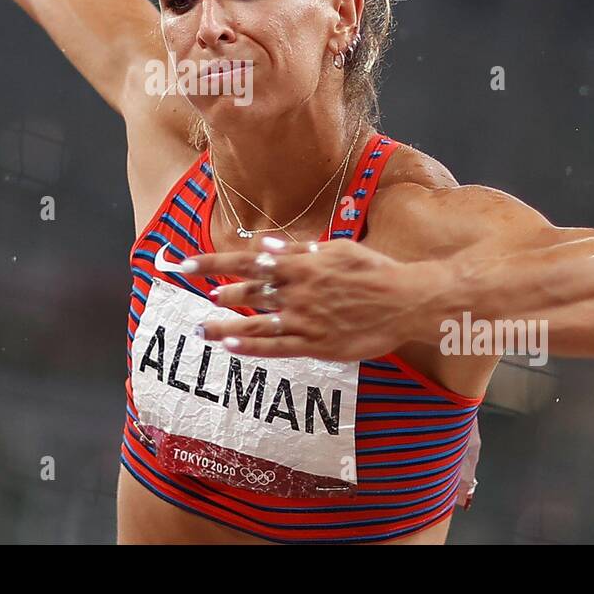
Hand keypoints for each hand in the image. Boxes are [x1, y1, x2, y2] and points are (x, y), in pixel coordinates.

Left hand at [180, 236, 448, 360]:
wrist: (407, 302)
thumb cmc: (375, 271)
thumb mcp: (337, 249)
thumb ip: (297, 249)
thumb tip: (261, 246)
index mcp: (301, 264)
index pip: (247, 261)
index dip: (213, 262)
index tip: (187, 264)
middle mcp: (298, 291)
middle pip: (248, 291)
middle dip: (219, 292)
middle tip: (199, 296)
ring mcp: (306, 320)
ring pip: (256, 323)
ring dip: (226, 325)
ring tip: (203, 328)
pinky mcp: (317, 344)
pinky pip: (277, 347)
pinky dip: (252, 347)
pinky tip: (232, 346)